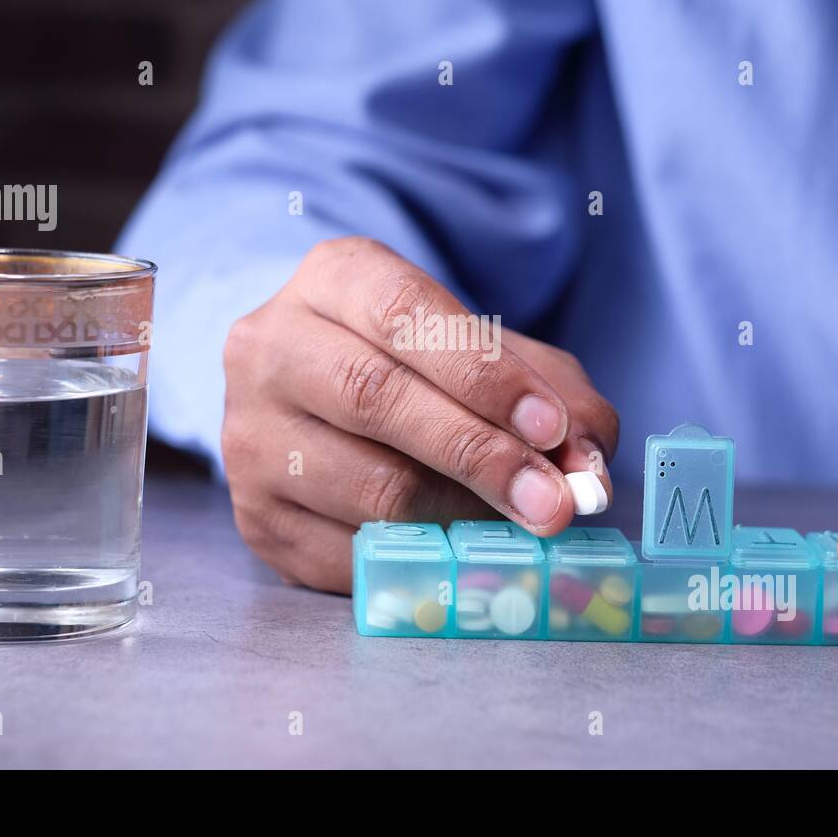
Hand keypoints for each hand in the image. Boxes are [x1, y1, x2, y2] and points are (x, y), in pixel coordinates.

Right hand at [220, 237, 618, 591]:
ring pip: (365, 484)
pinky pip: (349, 551)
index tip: (551, 427)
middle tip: (552, 501)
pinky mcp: (255, 514)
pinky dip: (420, 556)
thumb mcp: (491, 351)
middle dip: (477, 452)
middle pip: (374, 396)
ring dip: (459, 513)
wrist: (322, 399)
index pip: (402, 314)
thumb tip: (587, 469)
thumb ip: (552, 392)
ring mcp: (250, 435)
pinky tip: (459, 546)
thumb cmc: (422, 366)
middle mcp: (271, 347)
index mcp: (332, 280)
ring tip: (515, 522)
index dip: (481, 372)